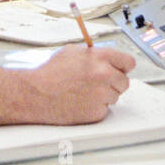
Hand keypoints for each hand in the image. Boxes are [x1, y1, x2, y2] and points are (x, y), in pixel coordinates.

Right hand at [21, 46, 135, 124]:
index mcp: (99, 57)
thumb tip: (107, 58)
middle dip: (113, 83)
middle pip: (124, 82)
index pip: (128, 62)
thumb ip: (94, 54)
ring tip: (83, 93)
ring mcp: (102, 94)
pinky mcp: (97, 112)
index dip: (123, 67)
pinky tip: (81, 102)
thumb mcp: (72, 52)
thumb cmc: (50, 74)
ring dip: (104, 96)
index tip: (121, 70)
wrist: (36, 94)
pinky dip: (95, 108)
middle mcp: (104, 75)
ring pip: (115, 97)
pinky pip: (104, 110)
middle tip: (97, 84)